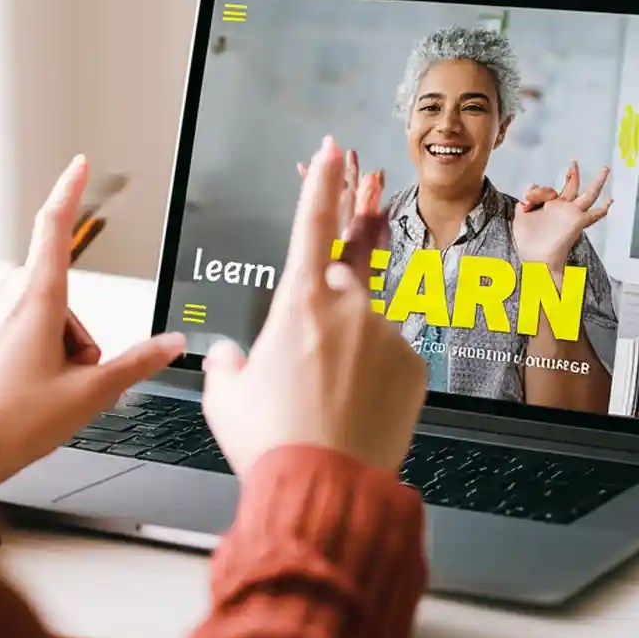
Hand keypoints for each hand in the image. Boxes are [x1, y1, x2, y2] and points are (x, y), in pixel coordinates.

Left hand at [0, 154, 186, 487]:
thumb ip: (137, 362)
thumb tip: (171, 344)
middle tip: (73, 376)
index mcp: (37, 298)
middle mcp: (11, 297)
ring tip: (46, 391)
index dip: (71, 190)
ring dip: (61, 347)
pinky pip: (29, 330)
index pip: (55, 226)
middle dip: (80, 333)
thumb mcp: (90, 392)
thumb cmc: (14, 419)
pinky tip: (30, 391)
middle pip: (66, 293)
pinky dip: (41, 355)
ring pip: (50, 316)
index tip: (80, 165)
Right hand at [206, 136, 426, 473]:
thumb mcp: (225, 397)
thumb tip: (233, 358)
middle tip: (373, 186)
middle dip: (361, 220)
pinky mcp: (413, 366)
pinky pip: (392, 355)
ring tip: (332, 385)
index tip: (331, 150)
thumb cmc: (273, 442)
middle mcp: (347, 308)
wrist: (325, 487)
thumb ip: (229, 364)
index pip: (312, 224)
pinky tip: (354, 406)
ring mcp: (385, 335)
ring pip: (370, 318)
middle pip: (356, 251)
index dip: (321, 182)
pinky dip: (375, 371)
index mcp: (298, 304)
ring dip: (353, 336)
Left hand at [512, 161, 611, 273]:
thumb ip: (525, 202)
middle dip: (573, 175)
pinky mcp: (577, 222)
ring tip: (604, 168)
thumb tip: (530, 187)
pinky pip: (594, 215)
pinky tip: (611, 200)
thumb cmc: (528, 243)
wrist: (535, 259)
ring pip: (588, 195)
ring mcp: (571, 215)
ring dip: (597, 182)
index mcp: (550, 208)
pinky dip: (603, 209)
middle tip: (573, 162)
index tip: (528, 198)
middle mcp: (563, 210)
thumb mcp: (521, 216)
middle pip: (572, 187)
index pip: (549, 190)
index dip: (538, 191)